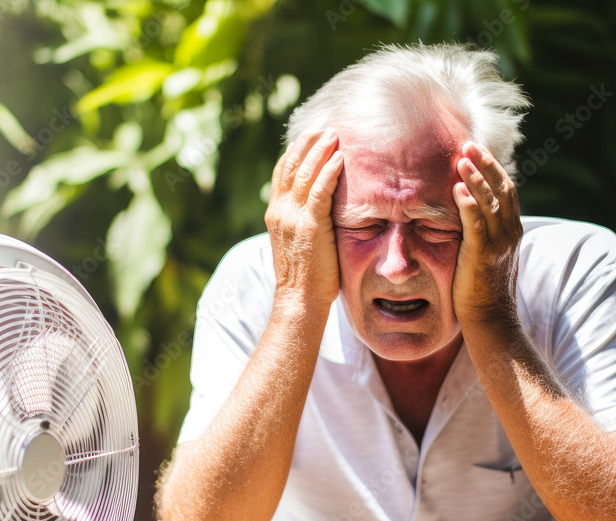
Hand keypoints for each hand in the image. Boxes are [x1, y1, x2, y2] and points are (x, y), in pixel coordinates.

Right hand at [265, 128, 343, 310]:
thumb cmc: (306, 277)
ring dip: (320, 150)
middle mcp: (280, 211)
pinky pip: (319, 191)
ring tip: (334, 134)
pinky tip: (340, 158)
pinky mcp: (310, 226)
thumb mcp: (299, 242)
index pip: (282, 173)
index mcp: (275, 214)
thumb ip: (304, 221)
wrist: (298, 300)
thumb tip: (321, 207)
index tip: (310, 136)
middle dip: (308, 143)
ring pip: (305, 174)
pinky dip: (329, 172)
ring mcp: (292, 218)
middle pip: (291, 166)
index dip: (295, 151)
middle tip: (325, 126)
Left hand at [451, 141, 522, 327]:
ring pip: (491, 202)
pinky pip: (477, 224)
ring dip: (475, 178)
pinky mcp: (484, 255)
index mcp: (512, 230)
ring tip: (461, 159)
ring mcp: (500, 244)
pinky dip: (468, 204)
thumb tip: (464, 213)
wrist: (490, 319)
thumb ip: (481, 232)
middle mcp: (510, 233)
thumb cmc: (480, 289)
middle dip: (485, 164)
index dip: (492, 168)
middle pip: (502, 188)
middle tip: (468, 144)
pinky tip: (456, 189)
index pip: (506, 190)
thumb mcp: (486, 254)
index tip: (475, 151)